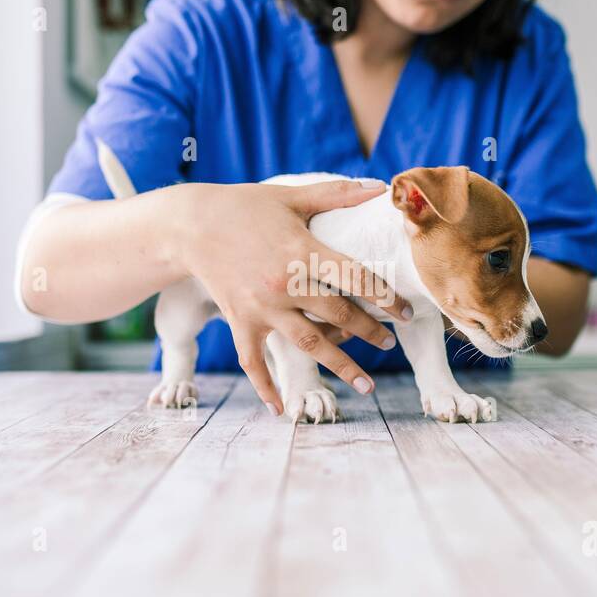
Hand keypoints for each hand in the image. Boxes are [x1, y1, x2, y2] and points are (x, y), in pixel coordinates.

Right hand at [174, 178, 413, 413]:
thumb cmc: (245, 206)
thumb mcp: (292, 196)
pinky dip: (266, 388)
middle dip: (370, 333)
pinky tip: (280, 409)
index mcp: (302, 251)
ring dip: (341, 367)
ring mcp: (261, 308)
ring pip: (309, 344)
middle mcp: (284, 284)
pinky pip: (254, 363)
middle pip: (339, 315)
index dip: (386, 298)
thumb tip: (382, 186)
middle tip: (389, 345)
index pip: (356, 279)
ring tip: (367, 386)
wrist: (191, 225)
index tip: (406, 312)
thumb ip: (338, 194)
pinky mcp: (240, 322)